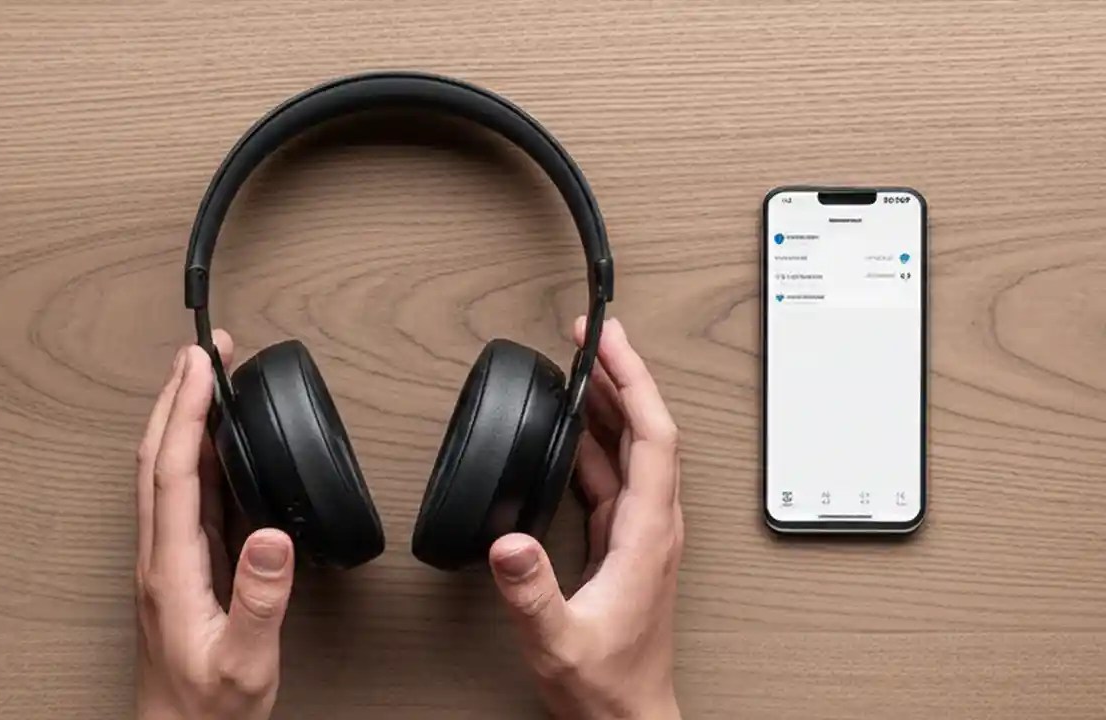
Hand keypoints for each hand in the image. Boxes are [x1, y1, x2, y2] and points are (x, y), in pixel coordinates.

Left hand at [135, 332, 295, 719]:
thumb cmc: (208, 710)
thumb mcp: (244, 660)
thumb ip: (259, 599)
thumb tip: (271, 532)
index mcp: (171, 569)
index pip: (172, 471)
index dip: (186, 411)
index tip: (202, 365)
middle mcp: (161, 556)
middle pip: (157, 458)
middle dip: (178, 395)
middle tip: (203, 351)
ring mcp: (168, 561)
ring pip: (165, 472)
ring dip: (181, 418)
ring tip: (207, 380)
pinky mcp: (183, 570)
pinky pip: (184, 496)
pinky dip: (195, 454)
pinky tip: (215, 446)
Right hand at [489, 318, 682, 719]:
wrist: (627, 717)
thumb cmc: (608, 685)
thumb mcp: (559, 639)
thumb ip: (532, 590)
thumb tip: (510, 540)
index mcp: (646, 533)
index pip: (652, 435)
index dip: (632, 381)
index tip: (608, 343)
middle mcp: (651, 525)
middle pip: (647, 429)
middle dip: (621, 375)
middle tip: (590, 336)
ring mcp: (640, 533)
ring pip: (632, 449)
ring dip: (610, 404)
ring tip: (580, 368)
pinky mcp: (624, 544)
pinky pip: (613, 476)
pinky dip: (594, 444)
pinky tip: (572, 434)